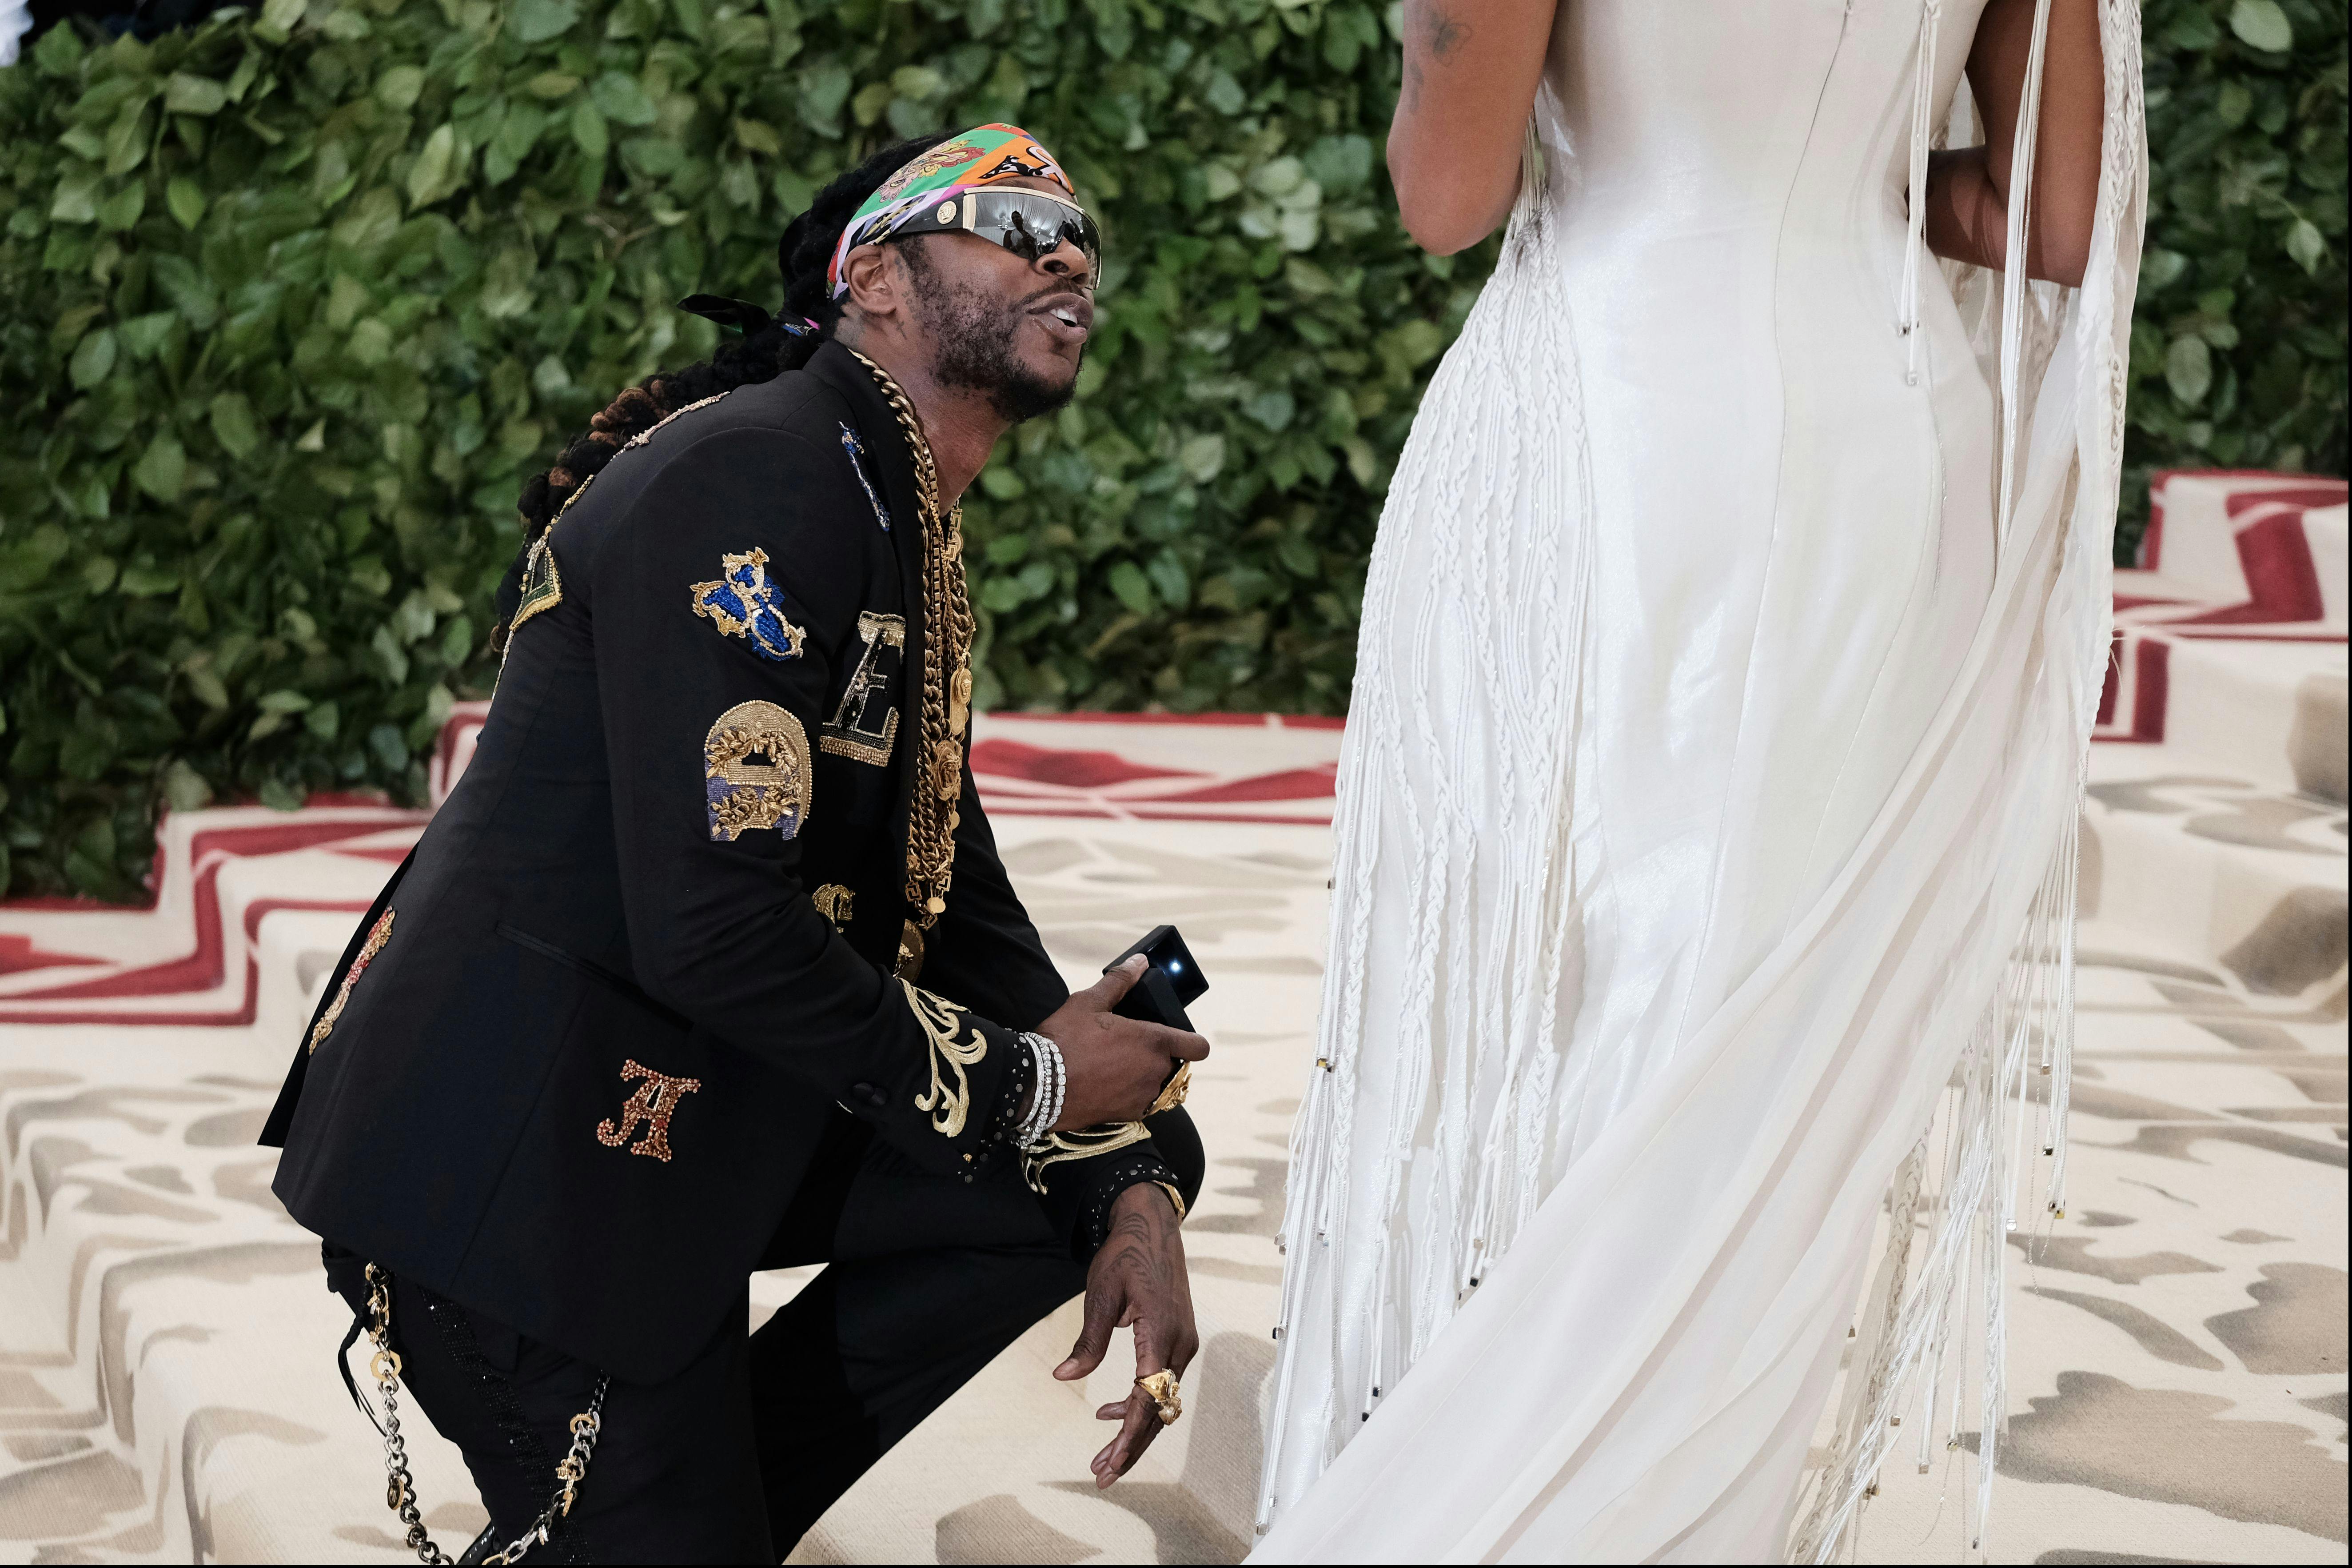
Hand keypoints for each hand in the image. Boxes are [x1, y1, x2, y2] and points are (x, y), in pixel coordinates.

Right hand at [1034, 956, 1208, 1130]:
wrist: (1037, 1085)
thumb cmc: (1063, 1040)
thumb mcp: (1089, 1002)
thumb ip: (1120, 981)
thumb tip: (1139, 961)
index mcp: (1153, 1041)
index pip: (1197, 1046)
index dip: (1192, 1041)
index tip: (1179, 1039)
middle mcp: (1155, 1071)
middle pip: (1172, 1063)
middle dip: (1156, 1054)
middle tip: (1127, 1045)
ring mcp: (1143, 1096)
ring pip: (1157, 1083)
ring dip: (1144, 1075)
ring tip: (1113, 1065)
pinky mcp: (1129, 1114)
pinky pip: (1142, 1102)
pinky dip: (1131, 1094)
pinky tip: (1107, 1083)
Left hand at [1054, 1182, 1197, 1487]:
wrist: (1152, 1225)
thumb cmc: (1125, 1254)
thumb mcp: (1101, 1295)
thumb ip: (1088, 1340)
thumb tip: (1064, 1375)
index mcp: (1161, 1332)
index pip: (1147, 1398)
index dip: (1128, 1436)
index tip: (1110, 1464)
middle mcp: (1180, 1343)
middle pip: (1158, 1410)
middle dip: (1131, 1446)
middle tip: (1101, 1475)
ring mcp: (1183, 1342)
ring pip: (1161, 1401)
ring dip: (1135, 1430)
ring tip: (1103, 1457)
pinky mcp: (1178, 1339)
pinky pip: (1161, 1382)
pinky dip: (1140, 1403)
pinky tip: (1110, 1412)